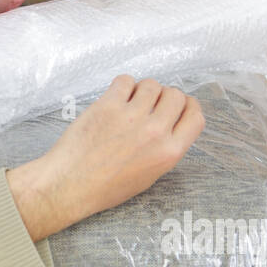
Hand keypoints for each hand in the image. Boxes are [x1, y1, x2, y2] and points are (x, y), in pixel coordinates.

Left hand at [8, 75, 203, 239]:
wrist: (71, 185)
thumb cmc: (107, 186)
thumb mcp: (149, 174)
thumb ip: (165, 148)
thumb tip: (170, 123)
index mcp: (169, 152)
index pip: (195, 116)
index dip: (188, 107)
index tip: (178, 107)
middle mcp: (155, 132)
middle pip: (176, 96)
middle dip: (165, 97)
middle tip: (149, 105)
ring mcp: (132, 116)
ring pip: (152, 84)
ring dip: (143, 90)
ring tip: (129, 103)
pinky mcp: (108, 105)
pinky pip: (126, 80)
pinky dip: (123, 86)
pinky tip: (115, 98)